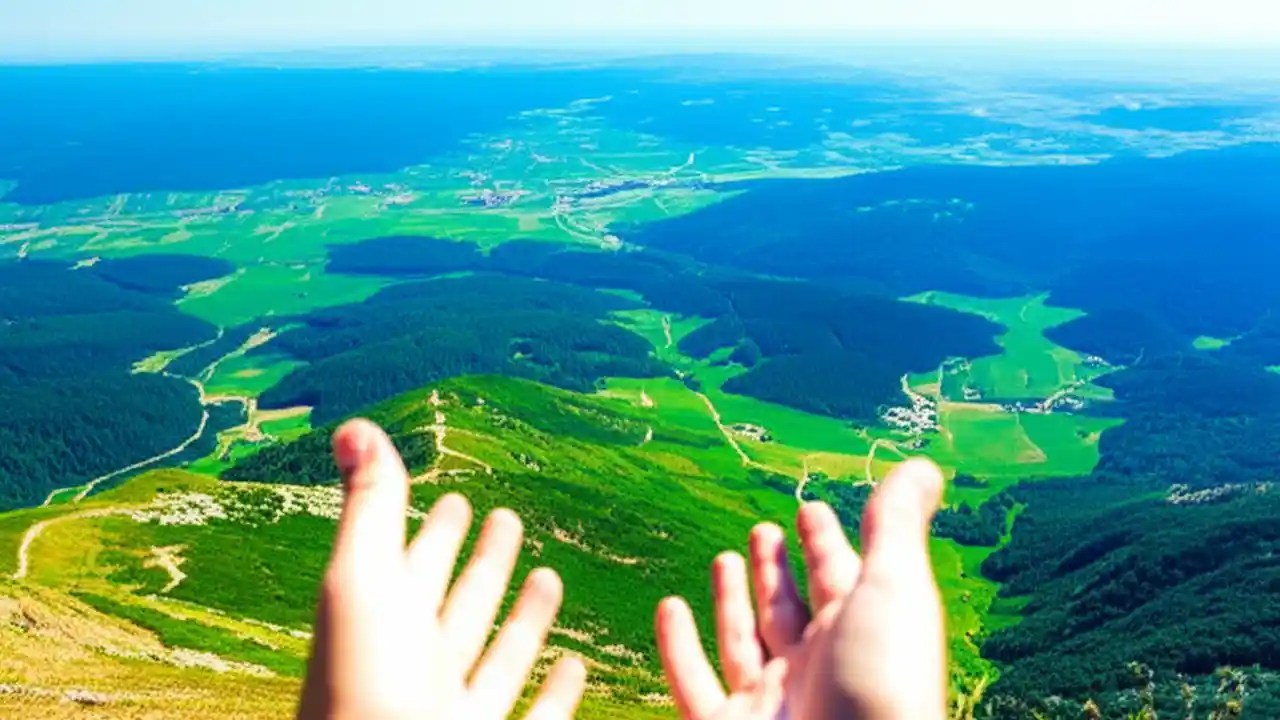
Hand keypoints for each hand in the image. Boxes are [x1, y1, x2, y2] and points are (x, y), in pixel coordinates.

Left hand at [298, 419, 585, 718]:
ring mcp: (457, 715)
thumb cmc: (366, 688)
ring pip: (497, 658)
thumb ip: (369, 505)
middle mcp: (418, 668)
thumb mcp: (363, 581)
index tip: (453, 493)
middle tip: (505, 516)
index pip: (411, 564)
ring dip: (524, 617)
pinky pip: (535, 718)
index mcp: (382, 624)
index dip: (431, 528)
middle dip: (479, 560)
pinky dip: (557, 692)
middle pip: (455, 605)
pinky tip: (576, 665)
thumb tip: (351, 424)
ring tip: (551, 573)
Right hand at [655, 458, 946, 719]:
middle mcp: (819, 668)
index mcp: (864, 635)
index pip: (844, 578)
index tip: (813, 508)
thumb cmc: (879, 684)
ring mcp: (772, 702)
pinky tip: (668, 606)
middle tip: (766, 527)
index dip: (829, 542)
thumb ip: (897, 527)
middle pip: (797, 609)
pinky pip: (694, 681)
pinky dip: (678, 645)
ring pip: (747, 641)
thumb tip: (922, 464)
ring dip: (735, 597)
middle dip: (782, 567)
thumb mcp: (894, 589)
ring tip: (724, 555)